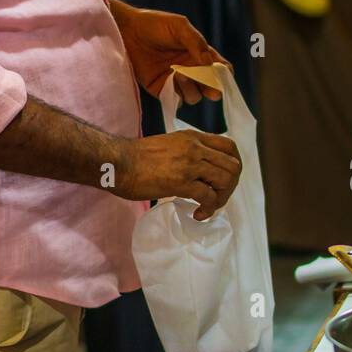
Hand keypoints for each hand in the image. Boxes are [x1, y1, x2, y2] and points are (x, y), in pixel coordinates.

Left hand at [111, 2, 228, 101]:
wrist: (127, 31)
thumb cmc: (154, 24)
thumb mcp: (180, 26)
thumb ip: (196, 43)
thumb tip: (210, 64)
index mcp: (199, 54)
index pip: (219, 69)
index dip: (224, 75)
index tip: (222, 77)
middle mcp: (190, 70)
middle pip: (209, 87)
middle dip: (212, 90)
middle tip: (211, 91)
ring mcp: (176, 82)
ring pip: (194, 96)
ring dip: (192, 89)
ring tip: (180, 74)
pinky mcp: (161, 90)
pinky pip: (175, 99)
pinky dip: (177, 94)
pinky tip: (171, 80)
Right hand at [116, 131, 241, 219]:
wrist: (117, 162)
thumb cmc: (136, 157)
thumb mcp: (168, 145)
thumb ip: (186, 152)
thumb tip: (198, 171)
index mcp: (193, 137)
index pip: (230, 147)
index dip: (233, 166)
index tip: (223, 180)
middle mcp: (196, 147)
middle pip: (233, 166)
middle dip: (230, 186)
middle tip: (216, 198)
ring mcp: (190, 164)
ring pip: (226, 180)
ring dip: (222, 198)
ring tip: (208, 206)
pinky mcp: (182, 182)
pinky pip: (209, 197)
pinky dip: (209, 209)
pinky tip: (198, 214)